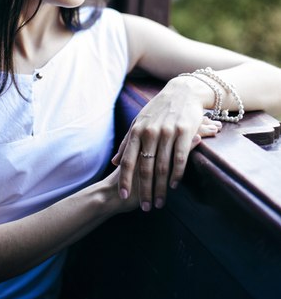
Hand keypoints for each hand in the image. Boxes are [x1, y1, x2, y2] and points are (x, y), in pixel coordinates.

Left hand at [111, 78, 221, 211]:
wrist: (182, 91)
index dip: (125, 179)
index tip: (123, 196)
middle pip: (145, 167)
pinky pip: (179, 158)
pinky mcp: (185, 132)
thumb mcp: (139, 123)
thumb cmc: (158, 109)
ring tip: (160, 203)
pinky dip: (176, 174)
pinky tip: (174, 186)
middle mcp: (151, 132)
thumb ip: (127, 143)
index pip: (128, 159)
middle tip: (145, 208)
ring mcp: (168, 132)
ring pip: (162, 166)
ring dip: (161, 188)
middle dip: (144, 190)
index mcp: (137, 130)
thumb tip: (114, 162)